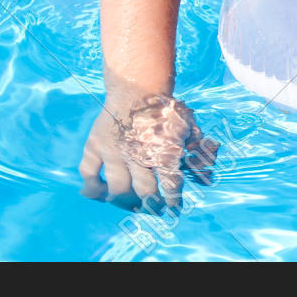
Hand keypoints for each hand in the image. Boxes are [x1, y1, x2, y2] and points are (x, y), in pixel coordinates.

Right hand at [78, 95, 218, 208]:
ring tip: (129, 205)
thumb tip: (208, 179)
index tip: (172, 209)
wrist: (137, 86)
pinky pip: (89, 173)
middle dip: (150, 206)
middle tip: (152, 209)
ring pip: (117, 190)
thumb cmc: (166, 109)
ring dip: (124, 202)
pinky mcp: (96, 146)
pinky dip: (91, 188)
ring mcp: (115, 152)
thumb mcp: (188, 128)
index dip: (173, 202)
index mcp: (164, 151)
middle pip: (144, 193)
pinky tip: (97, 194)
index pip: (171, 186)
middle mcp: (139, 155)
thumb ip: (198, 154)